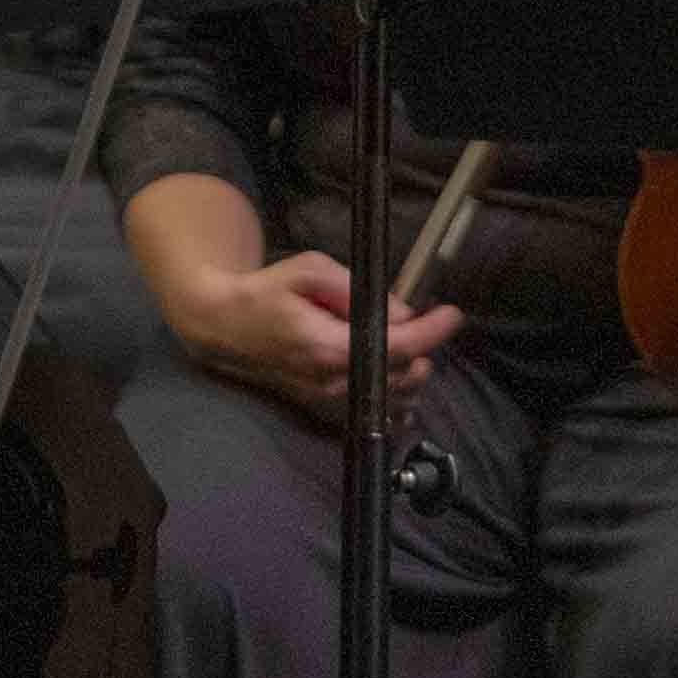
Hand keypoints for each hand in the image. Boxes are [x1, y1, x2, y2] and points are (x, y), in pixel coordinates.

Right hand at [168, 238, 456, 419]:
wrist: (225, 326)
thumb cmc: (265, 293)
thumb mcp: (308, 270)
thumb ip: (355, 289)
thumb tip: (400, 311)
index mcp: (328, 347)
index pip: (396, 347)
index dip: (431, 331)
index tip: (452, 314)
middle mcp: (332, 381)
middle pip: (403, 374)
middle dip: (422, 347)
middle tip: (425, 319)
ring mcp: (328, 399)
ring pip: (394, 394)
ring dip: (410, 368)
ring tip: (405, 340)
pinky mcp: (324, 407)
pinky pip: (376, 407)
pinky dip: (394, 390)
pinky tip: (391, 368)